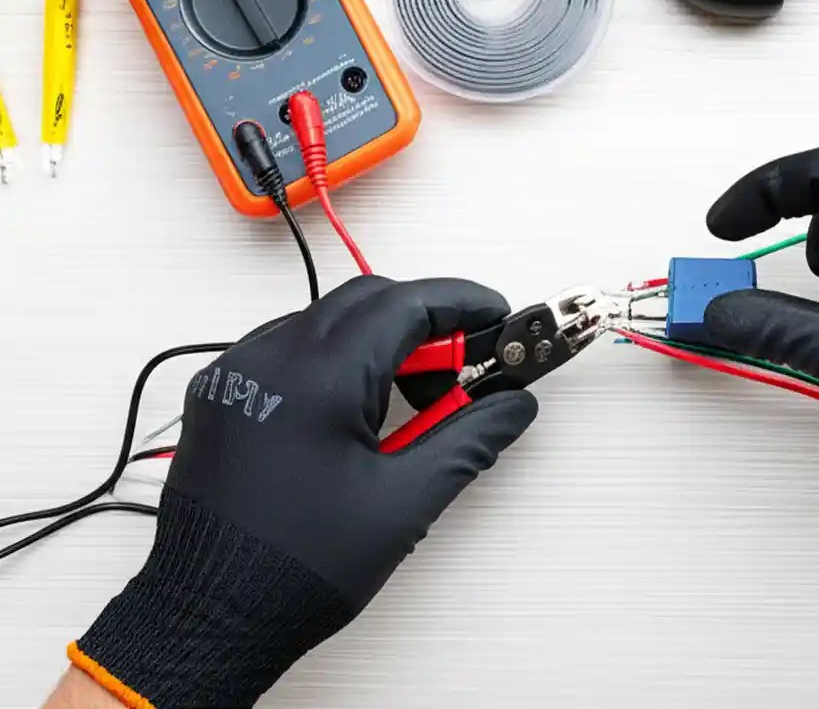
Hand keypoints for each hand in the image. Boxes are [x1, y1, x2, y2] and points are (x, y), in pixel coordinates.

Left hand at [68, 276, 537, 707]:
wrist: (210, 615)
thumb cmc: (296, 569)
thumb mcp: (405, 501)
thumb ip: (469, 438)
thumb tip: (511, 406)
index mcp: (317, 379)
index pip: (405, 303)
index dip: (462, 303)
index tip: (496, 316)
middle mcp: (268, 360)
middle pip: (365, 300)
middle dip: (424, 320)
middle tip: (466, 364)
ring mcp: (236, 375)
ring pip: (324, 321)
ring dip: (379, 340)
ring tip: (415, 399)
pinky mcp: (221, 398)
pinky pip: (287, 349)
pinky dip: (336, 360)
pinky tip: (361, 409)